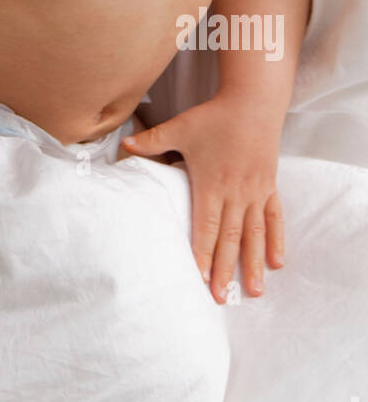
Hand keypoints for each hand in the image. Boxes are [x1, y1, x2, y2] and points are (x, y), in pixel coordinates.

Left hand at [120, 93, 284, 302]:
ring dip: (253, 264)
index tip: (201, 279)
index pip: (206, 226)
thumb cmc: (214, 117)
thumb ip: (152, 140)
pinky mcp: (269, 187)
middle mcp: (235, 192)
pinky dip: (276, 240)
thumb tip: (124, 144)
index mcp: (211, 183)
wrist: (252, 102)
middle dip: (225, 269)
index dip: (203, 253)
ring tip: (254, 292)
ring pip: (254, 234)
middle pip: (230, 238)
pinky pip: (274, 218)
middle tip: (221, 299)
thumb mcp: (180, 126)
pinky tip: (277, 263)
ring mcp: (255, 191)